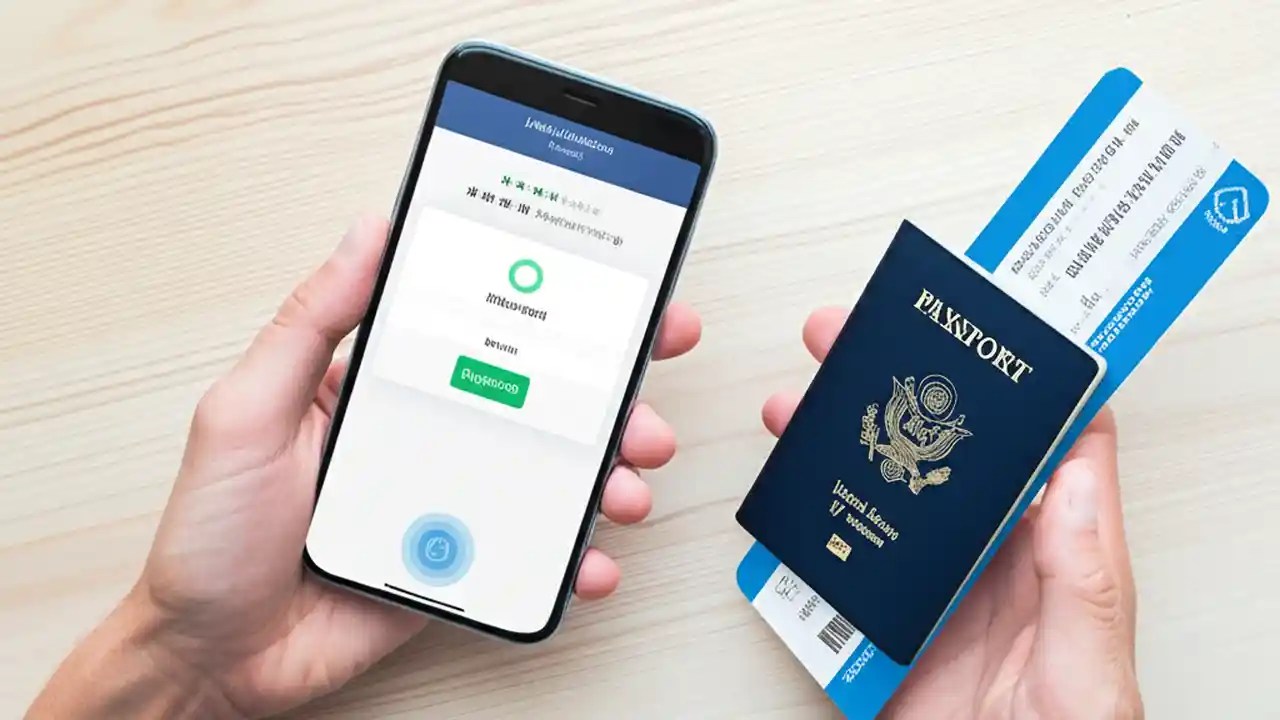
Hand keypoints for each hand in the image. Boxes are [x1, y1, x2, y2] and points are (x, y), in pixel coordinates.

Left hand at [28, 216, 701, 718]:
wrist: (211, 655)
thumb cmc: (212, 533)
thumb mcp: (248, 409)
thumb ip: (313, 322)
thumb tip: (369, 233)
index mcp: (384, 384)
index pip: (482, 326)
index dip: (555, 306)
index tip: (617, 292)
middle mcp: (428, 433)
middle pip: (540, 400)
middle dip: (611, 395)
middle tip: (647, 391)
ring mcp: (451, 499)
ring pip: (553, 475)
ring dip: (609, 474)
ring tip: (626, 484)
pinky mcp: (461, 562)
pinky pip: (534, 552)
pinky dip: (576, 556)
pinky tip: (590, 557)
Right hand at [762, 307, 1142, 719]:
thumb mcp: (1086, 677)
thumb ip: (1082, 584)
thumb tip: (1071, 478)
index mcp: (1061, 557)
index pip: (1058, 444)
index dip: (1034, 376)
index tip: (995, 320)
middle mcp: (998, 561)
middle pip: (953, 450)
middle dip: (902, 384)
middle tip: (858, 338)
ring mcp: (938, 590)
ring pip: (888, 492)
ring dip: (844, 442)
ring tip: (802, 404)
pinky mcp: (888, 626)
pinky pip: (845, 561)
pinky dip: (811, 522)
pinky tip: (785, 492)